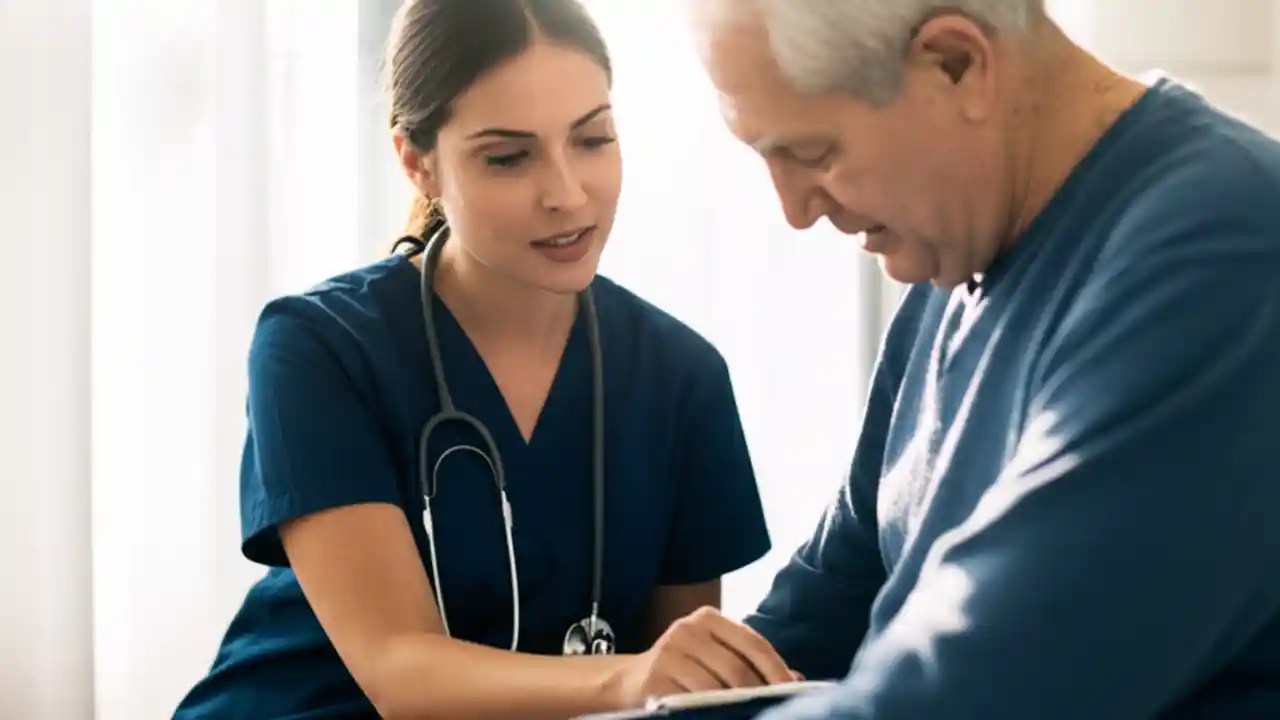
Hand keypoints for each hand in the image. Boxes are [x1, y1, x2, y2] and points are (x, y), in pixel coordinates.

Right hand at [606, 607, 795, 707]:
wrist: (631, 681)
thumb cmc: (686, 668)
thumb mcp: (717, 656)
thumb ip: (753, 663)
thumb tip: (798, 679)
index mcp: (708, 618)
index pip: (753, 643)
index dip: (777, 670)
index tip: (794, 692)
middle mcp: (687, 629)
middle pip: (737, 669)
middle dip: (759, 695)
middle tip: (774, 711)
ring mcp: (669, 653)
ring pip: (716, 689)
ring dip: (737, 708)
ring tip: (750, 716)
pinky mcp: (655, 679)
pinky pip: (693, 702)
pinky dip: (711, 712)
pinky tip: (720, 716)